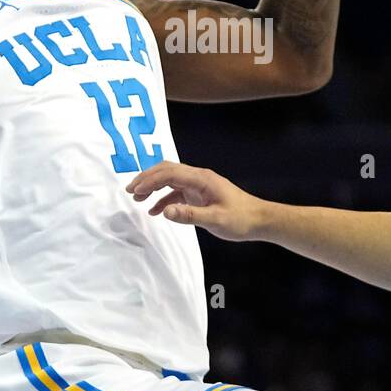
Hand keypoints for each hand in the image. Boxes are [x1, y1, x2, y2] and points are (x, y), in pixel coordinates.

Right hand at [126, 162, 267, 240]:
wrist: (260, 219)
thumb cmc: (241, 219)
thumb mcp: (215, 220)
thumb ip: (189, 215)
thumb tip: (164, 211)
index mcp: (202, 179)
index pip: (170, 174)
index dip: (150, 180)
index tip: (135, 190)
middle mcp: (199, 178)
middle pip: (167, 171)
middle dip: (147, 178)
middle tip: (129, 190)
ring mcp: (199, 185)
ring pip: (171, 180)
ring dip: (153, 187)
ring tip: (137, 198)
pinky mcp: (200, 194)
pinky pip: (177, 192)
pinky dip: (164, 199)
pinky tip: (155, 210)